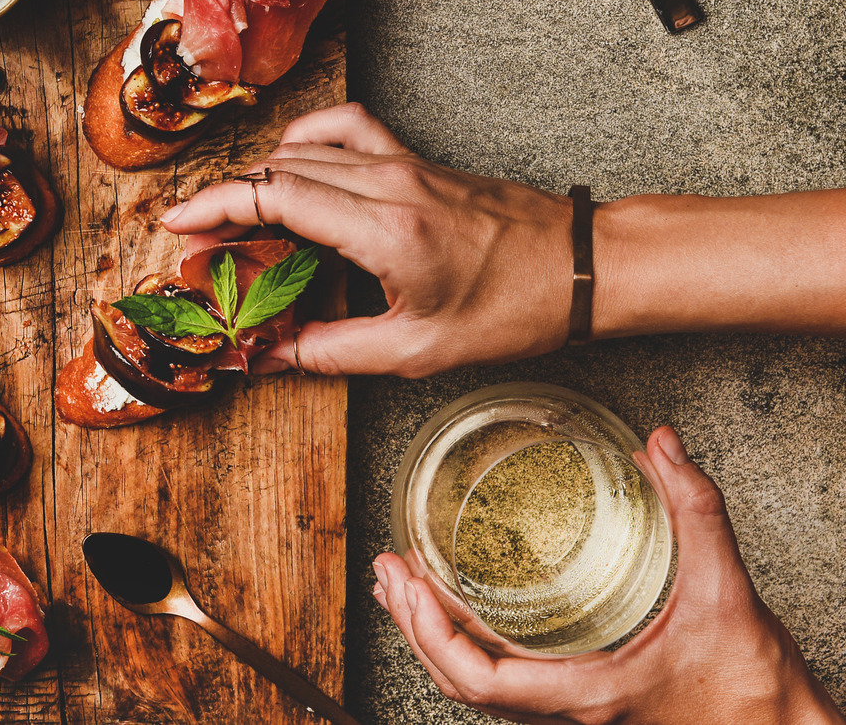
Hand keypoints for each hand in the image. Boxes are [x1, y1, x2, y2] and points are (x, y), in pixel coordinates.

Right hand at [160, 103, 574, 376]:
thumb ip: (331, 353)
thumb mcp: (416, 350)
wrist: (583, 267)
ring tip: (236, 215)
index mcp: (384, 230)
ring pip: (307, 147)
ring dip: (261, 175)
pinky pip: (346, 130)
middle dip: (227, 199)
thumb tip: (268, 358)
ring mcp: (404, 163)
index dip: (214, 207)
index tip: (176, 226)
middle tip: (199, 238)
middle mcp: (388, 183)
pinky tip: (294, 165)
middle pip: (279, 168)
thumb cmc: (513, 310)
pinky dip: (307, 141)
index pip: (274, 195)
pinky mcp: (416, 159)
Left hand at [373, 427, 844, 724]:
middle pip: (461, 684)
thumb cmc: (754, 684)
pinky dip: (468, 645)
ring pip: (478, 688)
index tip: (408, 586)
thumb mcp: (728, 593)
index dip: (433, 635)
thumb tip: (661, 446)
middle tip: (389, 571)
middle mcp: (568, 710)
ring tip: (403, 585)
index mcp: (587, 691)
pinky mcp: (582, 701)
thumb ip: (697, 512)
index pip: (481, 682)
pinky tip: (460, 610)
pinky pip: (505, 683)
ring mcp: (572, 710)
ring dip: (434, 637)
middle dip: (414, 627)